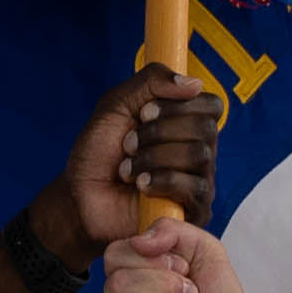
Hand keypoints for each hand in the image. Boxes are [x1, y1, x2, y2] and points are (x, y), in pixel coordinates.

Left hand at [40, 68, 222, 258]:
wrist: (80, 198)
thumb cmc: (99, 155)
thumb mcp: (116, 104)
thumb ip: (152, 81)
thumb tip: (194, 83)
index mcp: (186, 125)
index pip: (211, 105)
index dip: (178, 105)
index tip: (143, 113)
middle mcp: (199, 152)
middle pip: (205, 129)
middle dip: (159, 132)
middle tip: (128, 143)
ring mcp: (199, 182)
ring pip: (199, 156)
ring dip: (154, 157)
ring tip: (127, 169)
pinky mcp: (194, 211)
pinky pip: (194, 187)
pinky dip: (161, 181)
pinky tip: (139, 185)